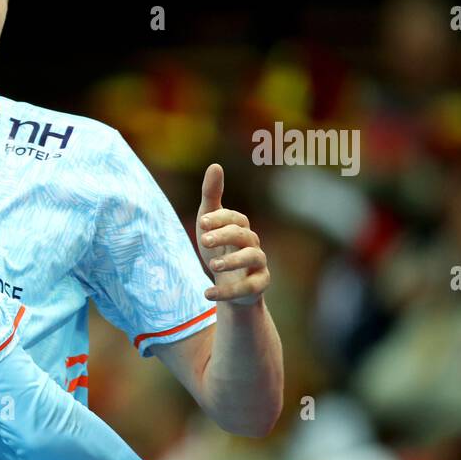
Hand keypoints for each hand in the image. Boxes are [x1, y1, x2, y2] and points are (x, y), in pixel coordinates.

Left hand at [196, 163, 269, 305]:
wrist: (228, 284)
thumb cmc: (219, 248)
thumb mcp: (209, 224)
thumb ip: (211, 196)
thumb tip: (215, 165)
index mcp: (240, 227)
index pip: (234, 218)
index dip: (220, 219)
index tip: (201, 223)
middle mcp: (253, 243)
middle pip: (244, 235)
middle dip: (224, 236)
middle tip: (204, 240)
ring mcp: (258, 264)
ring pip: (253, 258)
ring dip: (232, 261)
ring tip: (212, 266)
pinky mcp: (258, 285)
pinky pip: (248, 288)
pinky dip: (227, 292)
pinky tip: (206, 294)